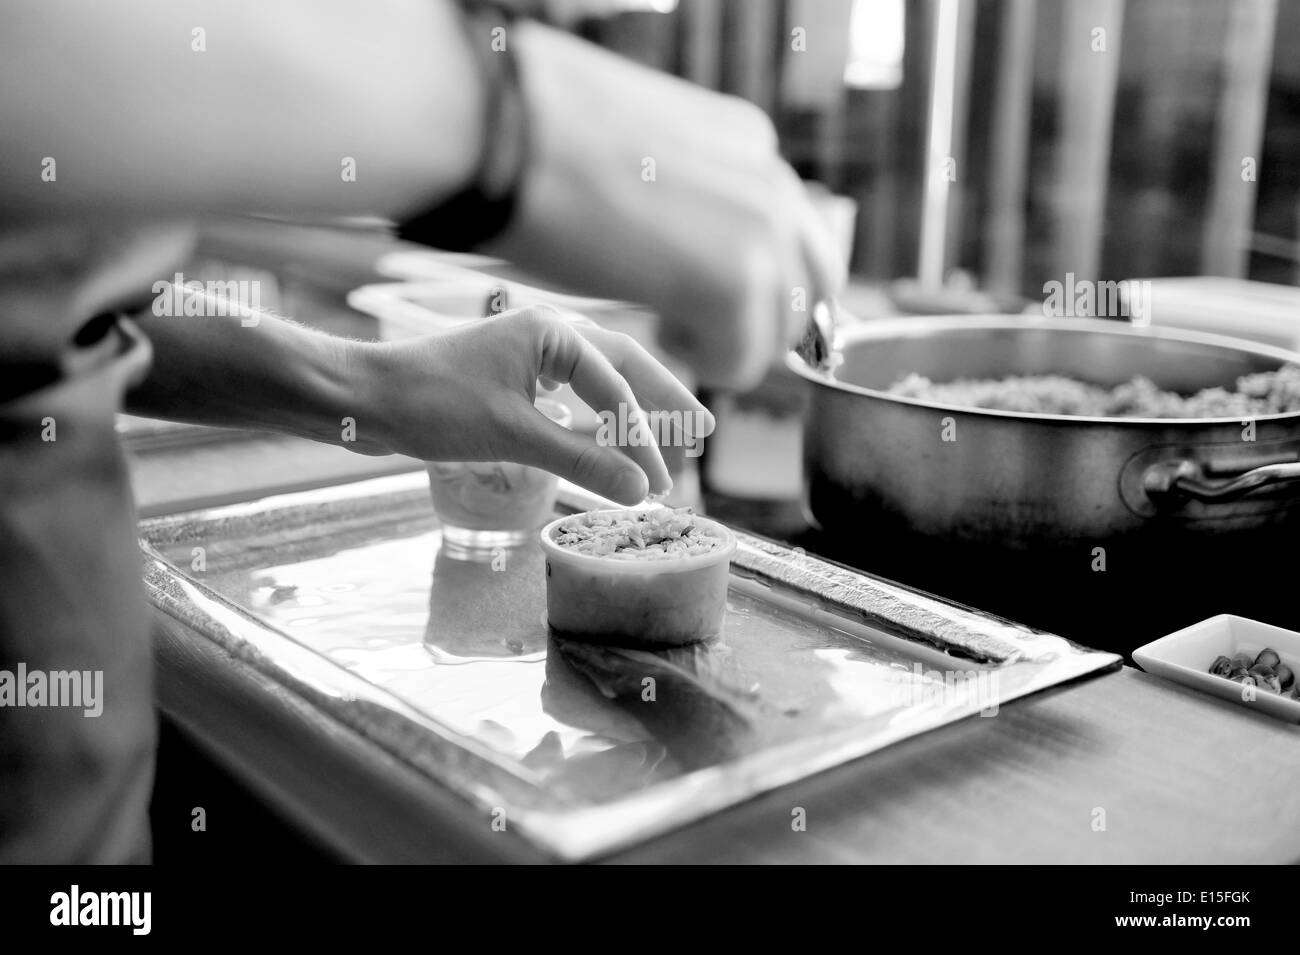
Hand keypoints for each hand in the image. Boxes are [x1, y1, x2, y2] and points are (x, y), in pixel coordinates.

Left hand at [361, 305, 713, 503]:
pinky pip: (572, 392)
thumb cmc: (433, 405)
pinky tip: (607, 432)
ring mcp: (529, 353)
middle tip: (705, 429)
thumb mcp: (513, 436)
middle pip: (623, 366)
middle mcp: (548, 333)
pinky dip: (597, 415)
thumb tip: (640, 490)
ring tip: (672, 432)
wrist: (366, 398)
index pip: (614, 391)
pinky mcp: (512, 376)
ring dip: (633, 408)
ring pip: (599, 378)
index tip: (660, 487)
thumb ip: (580, 460)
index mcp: (553, 334)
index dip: (643, 443)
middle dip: (663, 401)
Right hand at [486, 22, 845, 390]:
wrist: (499, 128)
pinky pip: (743, 362)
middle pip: (812, 282)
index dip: (753, 267)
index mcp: (749, 140)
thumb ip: (679, 176)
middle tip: (698, 322)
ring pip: (781, 329)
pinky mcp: (737, 287)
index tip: (699, 279)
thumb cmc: (536, 129)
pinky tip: (656, 331)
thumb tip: (679, 214)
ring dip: (729, 340)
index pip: (790, 227)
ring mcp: (764, 236)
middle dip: (764, 314)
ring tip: (663, 321)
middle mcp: (772, 185)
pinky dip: (705, 366)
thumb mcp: (636, 139)